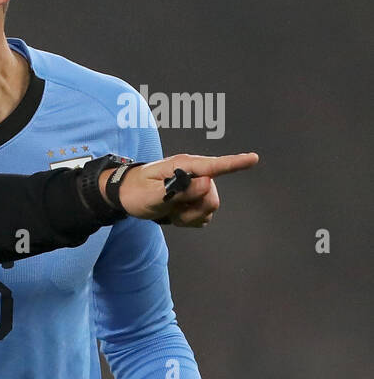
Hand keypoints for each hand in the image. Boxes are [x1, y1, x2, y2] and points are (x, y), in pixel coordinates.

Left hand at [109, 152, 258, 225]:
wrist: (125, 195)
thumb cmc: (135, 191)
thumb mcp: (152, 194)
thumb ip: (179, 190)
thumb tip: (207, 183)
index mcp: (183, 166)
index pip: (213, 165)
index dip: (234, 163)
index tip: (254, 158)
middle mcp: (194, 174)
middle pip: (212, 198)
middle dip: (194, 210)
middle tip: (171, 210)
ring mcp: (196, 187)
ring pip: (209, 209)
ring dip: (189, 217)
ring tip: (170, 211)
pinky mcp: (194, 199)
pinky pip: (203, 216)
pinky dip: (188, 220)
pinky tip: (174, 215)